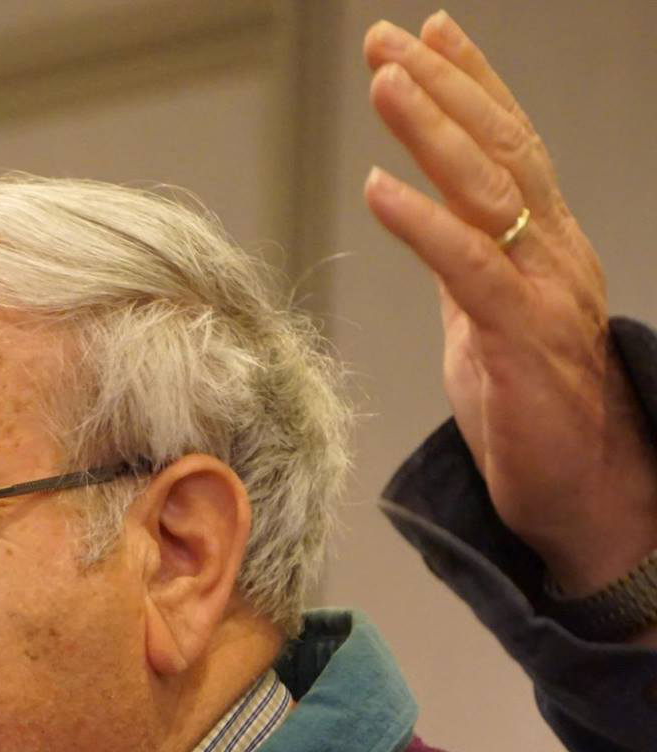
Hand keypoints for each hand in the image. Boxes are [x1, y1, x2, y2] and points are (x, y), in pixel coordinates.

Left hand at [362, 10, 656, 595]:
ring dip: (431, 130)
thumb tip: (421, 212)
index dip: (470, 83)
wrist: (584, 493)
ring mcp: (543, 291)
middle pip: (498, 148)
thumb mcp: (485, 318)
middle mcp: (554, 252)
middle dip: (441, 85)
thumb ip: (463, 262)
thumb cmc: (533, 412)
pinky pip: (468, 268)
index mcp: (546, 244)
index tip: (426, 33)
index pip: (509, 144)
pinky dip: (422, 223)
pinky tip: (380, 188)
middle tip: (387, 38)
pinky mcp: (522, 339)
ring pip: (488, 191)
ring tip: (384, 81)